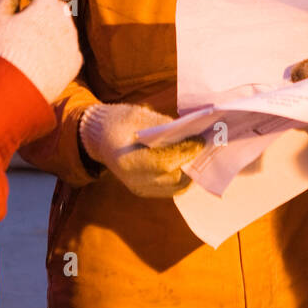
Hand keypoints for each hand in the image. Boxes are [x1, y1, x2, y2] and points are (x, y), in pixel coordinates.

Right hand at [0, 0, 81, 102]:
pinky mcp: (73, 66)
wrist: (13, 93)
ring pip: (65, 29)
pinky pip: (69, 51)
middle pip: (57, 8)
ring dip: (53, 28)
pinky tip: (45, 56)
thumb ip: (3, 2)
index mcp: (45, 8)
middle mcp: (64, 24)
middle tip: (29, 13)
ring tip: (34, 37)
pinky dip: (59, 49)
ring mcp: (72, 45)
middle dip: (44, 7)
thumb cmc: (0, 54)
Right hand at [80, 103, 203, 198]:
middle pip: (172, 178)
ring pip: (174, 187)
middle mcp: (133, 179)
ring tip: (203, 155)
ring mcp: (138, 188)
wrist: (99, 138)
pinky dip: (183, 177)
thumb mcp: (138, 116)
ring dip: (191, 172)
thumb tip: (192, 131)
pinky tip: (191, 163)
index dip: (185, 152)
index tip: (201, 140)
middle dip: (192, 163)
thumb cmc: (119, 122)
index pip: (163, 162)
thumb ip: (164, 126)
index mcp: (127, 159)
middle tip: (207, 148)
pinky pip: (170, 189)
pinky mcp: (144, 190)